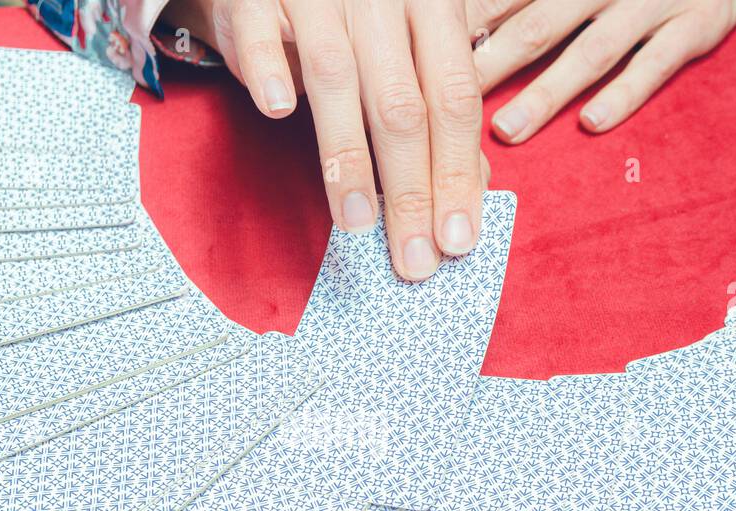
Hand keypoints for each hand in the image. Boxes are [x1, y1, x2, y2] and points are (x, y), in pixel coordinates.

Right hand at [168, 0, 486, 280]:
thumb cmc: (351, 18)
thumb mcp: (405, 53)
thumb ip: (438, 110)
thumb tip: (472, 189)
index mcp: (433, 8)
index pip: (454, 101)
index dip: (456, 173)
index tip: (456, 241)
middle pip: (403, 104)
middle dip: (411, 190)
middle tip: (413, 260)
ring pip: (336, 77)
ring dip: (347, 157)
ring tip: (356, 224)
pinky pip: (262, 30)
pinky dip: (269, 69)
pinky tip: (278, 110)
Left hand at [467, 0, 735, 142]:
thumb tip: (463, 28)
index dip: (471, 27)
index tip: (427, 61)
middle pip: (540, 25)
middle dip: (492, 64)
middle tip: (446, 105)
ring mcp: (654, 0)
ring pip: (591, 51)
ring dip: (546, 92)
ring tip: (507, 129)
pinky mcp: (698, 24)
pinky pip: (656, 64)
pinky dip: (625, 93)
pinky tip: (592, 122)